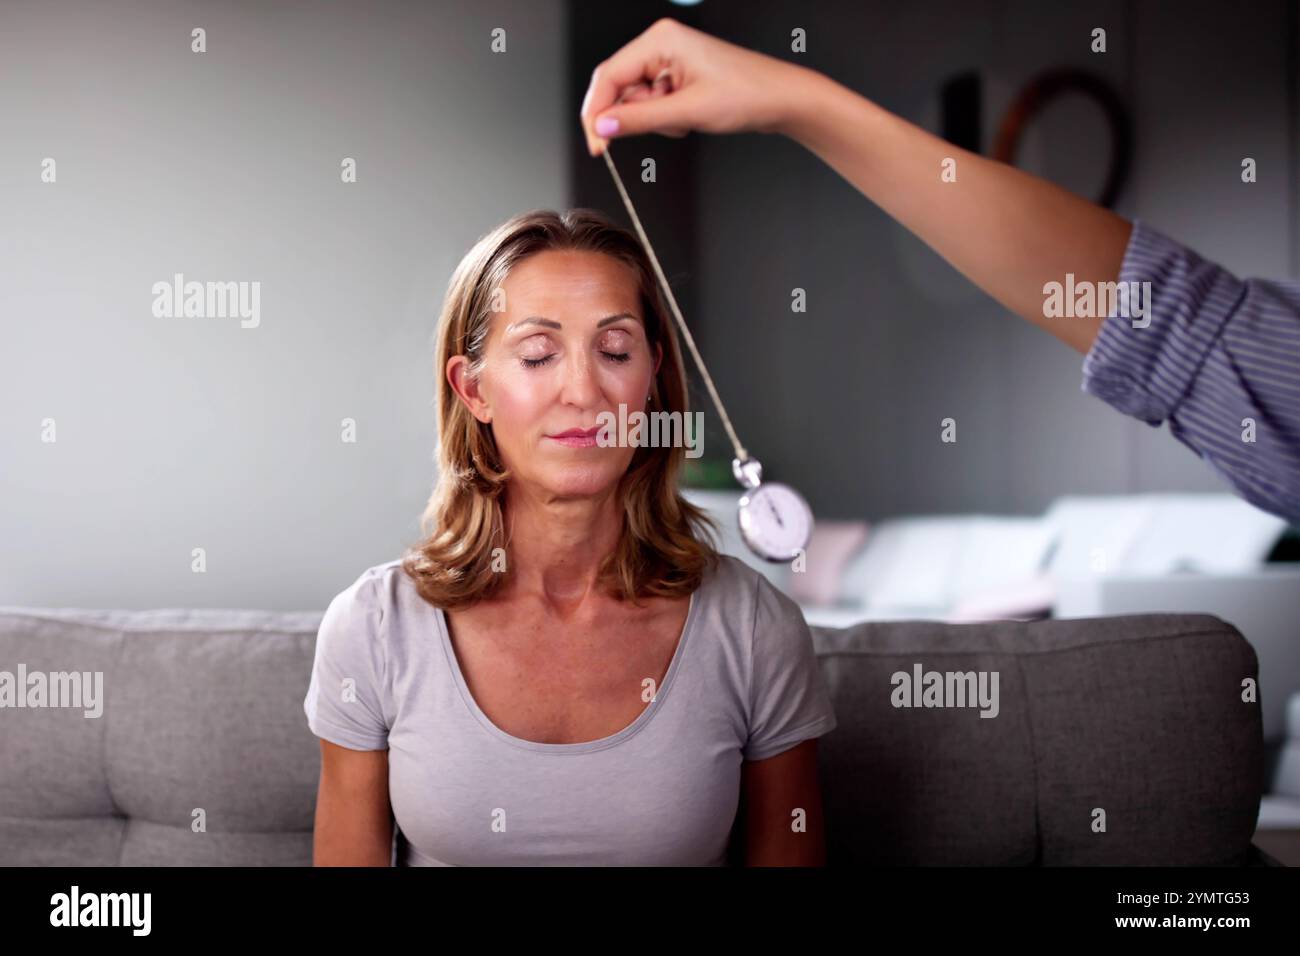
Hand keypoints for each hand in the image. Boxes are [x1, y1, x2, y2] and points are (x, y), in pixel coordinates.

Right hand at [579, 18, 805, 155]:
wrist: (781, 100)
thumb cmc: (748, 94)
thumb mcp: (687, 112)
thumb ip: (640, 120)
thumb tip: (603, 127)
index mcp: (660, 40)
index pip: (608, 75)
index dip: (596, 112)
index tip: (597, 144)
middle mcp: (661, 44)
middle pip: (618, 86)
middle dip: (628, 117)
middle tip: (625, 145)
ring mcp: (669, 60)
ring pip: (635, 99)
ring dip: (652, 120)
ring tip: (682, 123)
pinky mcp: (678, 76)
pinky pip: (653, 103)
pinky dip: (664, 119)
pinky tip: (687, 119)